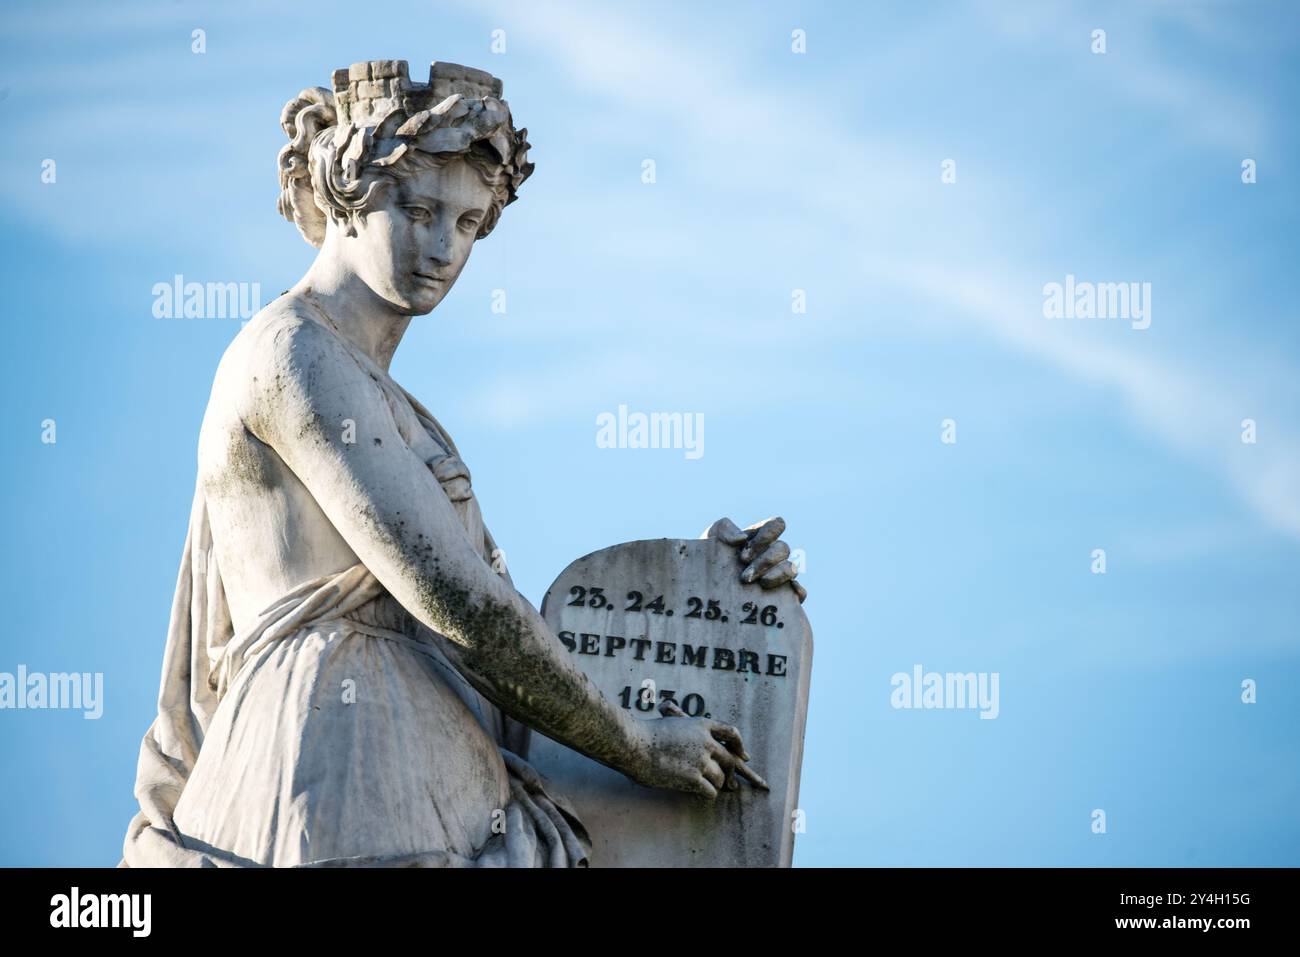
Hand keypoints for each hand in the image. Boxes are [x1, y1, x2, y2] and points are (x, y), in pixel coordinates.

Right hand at [631, 701, 767, 798]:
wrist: (634, 744)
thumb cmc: (646, 734)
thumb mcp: (672, 723)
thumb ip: (687, 732)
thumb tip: (691, 741)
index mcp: (701, 725)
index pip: (731, 733)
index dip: (739, 746)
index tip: (743, 756)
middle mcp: (706, 742)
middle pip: (730, 760)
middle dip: (731, 773)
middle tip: (731, 783)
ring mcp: (701, 761)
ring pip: (721, 778)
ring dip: (716, 785)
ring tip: (707, 789)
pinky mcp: (693, 779)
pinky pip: (710, 792)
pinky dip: (707, 796)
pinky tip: (699, 797)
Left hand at [702, 516, 806, 603]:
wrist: (707, 590)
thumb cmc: (711, 560)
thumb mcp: (712, 539)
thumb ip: (725, 529)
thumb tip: (742, 538)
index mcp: (760, 537)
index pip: (776, 525)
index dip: (765, 536)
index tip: (743, 555)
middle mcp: (773, 554)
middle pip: (783, 549)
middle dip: (765, 561)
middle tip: (744, 577)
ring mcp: (780, 574)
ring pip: (792, 568)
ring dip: (778, 575)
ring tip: (760, 584)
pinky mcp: (784, 595)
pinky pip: (800, 592)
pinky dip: (796, 592)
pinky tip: (783, 595)